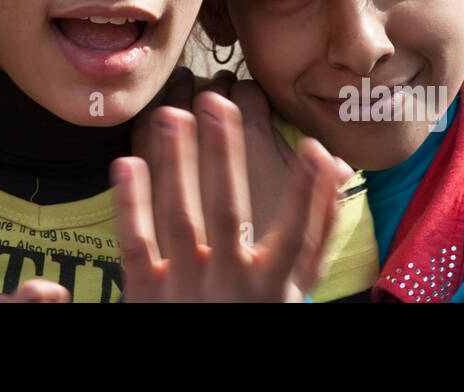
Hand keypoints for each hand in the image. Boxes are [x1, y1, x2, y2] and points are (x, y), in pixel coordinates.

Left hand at [113, 92, 350, 301]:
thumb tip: (336, 165)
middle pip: (228, 212)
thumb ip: (315, 232)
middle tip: (216, 100)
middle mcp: (232, 287)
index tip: (313, 147)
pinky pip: (136, 244)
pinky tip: (127, 162)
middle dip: (223, 155)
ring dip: (176, 163)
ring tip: (172, 114)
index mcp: (274, 288)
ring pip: (180, 218)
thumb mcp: (291, 288)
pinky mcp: (147, 298)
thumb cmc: (253, 312)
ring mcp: (187, 291)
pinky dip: (131, 203)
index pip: (298, 236)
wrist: (202, 384)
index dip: (308, 193)